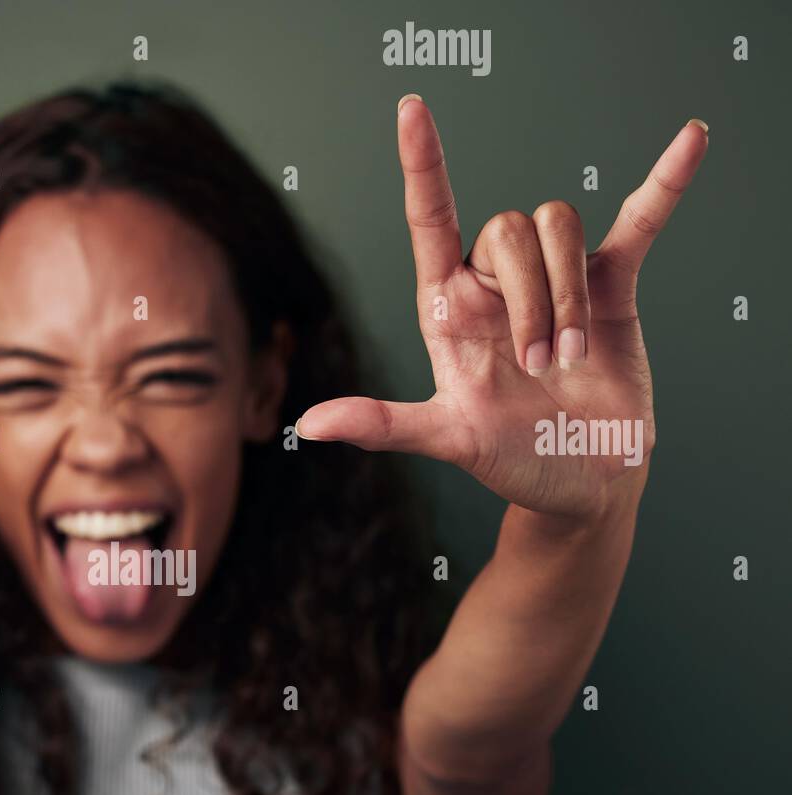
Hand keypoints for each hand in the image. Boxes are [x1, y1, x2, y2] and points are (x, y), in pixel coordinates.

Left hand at [296, 96, 707, 520]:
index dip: (422, 165)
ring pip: (561, 228)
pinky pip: (637, 222)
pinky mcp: (611, 288)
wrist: (579, 481)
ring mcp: (554, 282)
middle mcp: (496, 285)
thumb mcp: (446, 439)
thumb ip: (383, 425)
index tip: (411, 111)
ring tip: (569, 360)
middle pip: (511, 228)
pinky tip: (688, 145)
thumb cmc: (510, 458)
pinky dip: (663, 187)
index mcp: (449, 308)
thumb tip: (308, 426)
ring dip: (569, 293)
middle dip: (532, 296)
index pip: (430, 220)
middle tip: (539, 363)